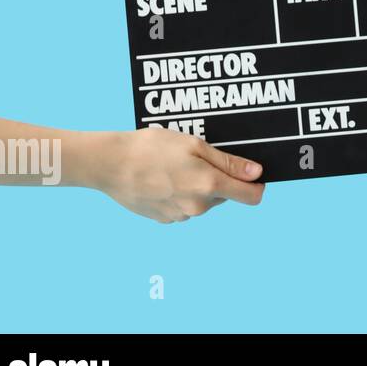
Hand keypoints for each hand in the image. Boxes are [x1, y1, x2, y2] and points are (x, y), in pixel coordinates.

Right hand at [87, 126, 264, 222]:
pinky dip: (180, 193)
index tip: (250, 171)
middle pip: (225, 195)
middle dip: (220, 179)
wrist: (110, 165)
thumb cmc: (152, 148)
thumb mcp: (195, 145)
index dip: (256, 183)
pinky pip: (184, 206)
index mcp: (210, 187)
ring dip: (199, 185)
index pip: (252, 196)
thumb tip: (257, 174)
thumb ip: (230, 163)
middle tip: (198, 157)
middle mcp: (198, 207)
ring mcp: (180, 216)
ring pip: (203, 201)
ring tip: (176, 165)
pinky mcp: (164, 220)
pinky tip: (163, 177)